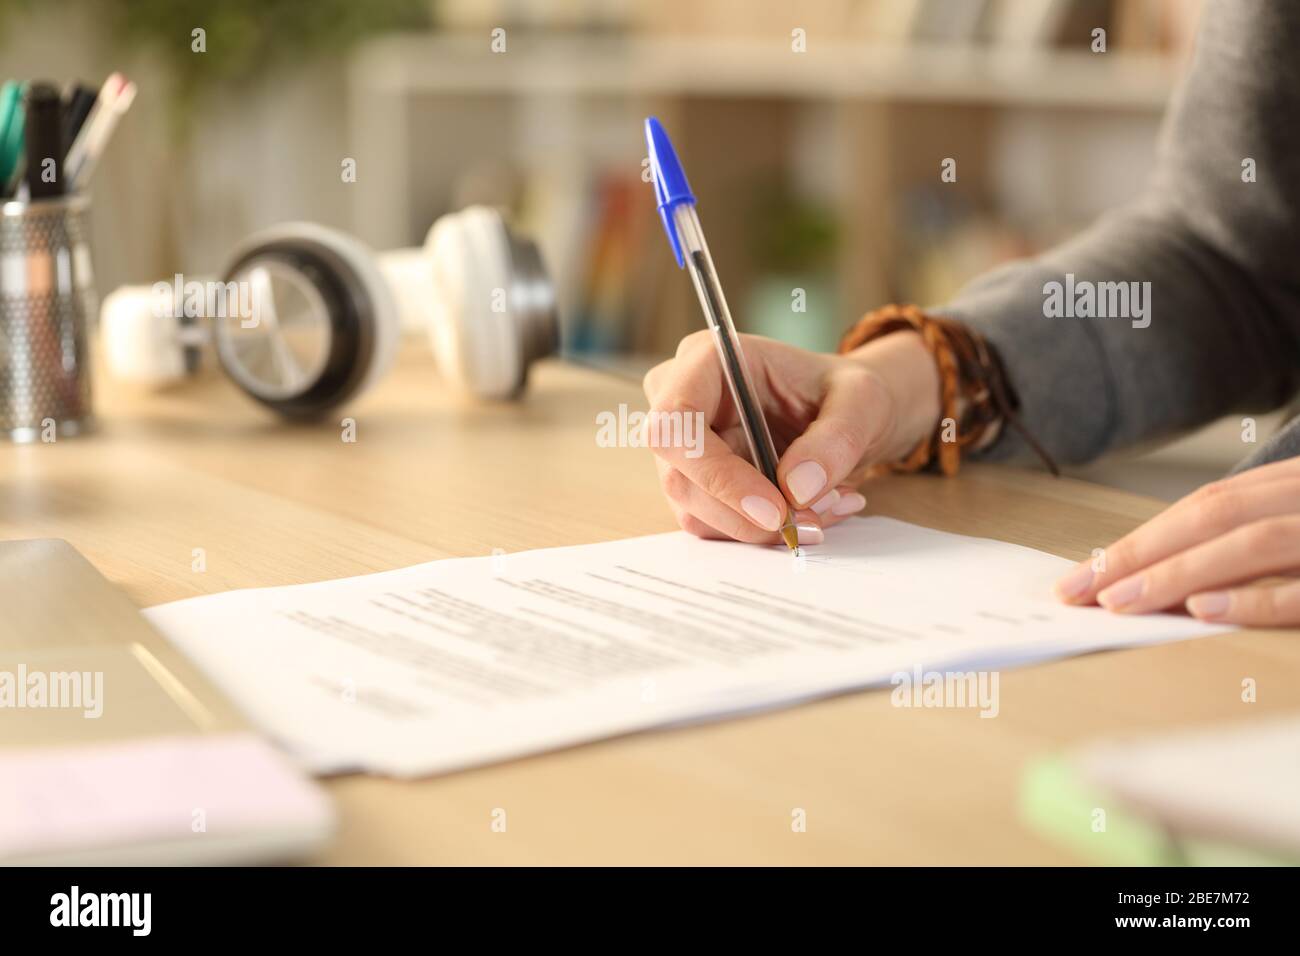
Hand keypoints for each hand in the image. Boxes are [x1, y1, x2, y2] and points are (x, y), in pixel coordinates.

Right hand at [641, 329, 940, 544]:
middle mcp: (680, 402)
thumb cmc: (844, 393)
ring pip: (696, 511)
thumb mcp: (863, 402)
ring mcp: (682, 448)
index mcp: (707, 360)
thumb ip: (837, 439)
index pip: (676, 421)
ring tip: (826, 507)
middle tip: (812, 522)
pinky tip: (809, 512)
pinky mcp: (695, 484)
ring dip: (761, 528)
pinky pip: (714, 526)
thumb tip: (797, 488)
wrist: (844, 415)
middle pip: (680, 477)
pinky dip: (761, 533)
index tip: (774, 509)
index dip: (716, 472)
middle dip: (748, 514)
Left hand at [1055, 456, 1299, 625]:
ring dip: (1178, 572)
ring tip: (1119, 601)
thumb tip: (1162, 581)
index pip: (1205, 506)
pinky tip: (1201, 609)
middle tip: (1082, 591)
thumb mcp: (1297, 523)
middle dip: (1140, 554)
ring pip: (1251, 543)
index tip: (1083, 576)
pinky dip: (1251, 599)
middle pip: (1214, 517)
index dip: (1140, 540)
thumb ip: (1247, 541)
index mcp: (1292, 485)